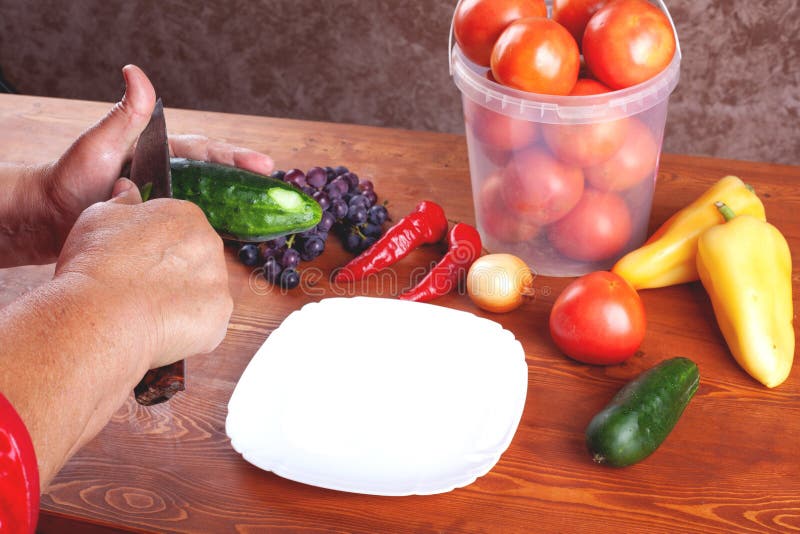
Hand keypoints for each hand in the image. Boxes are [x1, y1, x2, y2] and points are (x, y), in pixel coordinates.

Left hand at [36, 64, 273, 260]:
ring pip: (212, 201)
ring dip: (240, 206)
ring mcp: (168, 201)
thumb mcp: (100, 144)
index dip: (235, 157)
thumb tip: (137, 74)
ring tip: (270, 213)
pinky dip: (218, 229)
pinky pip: (196, 225)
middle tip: (278, 189)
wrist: (51, 218)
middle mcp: (171, 177)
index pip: (206, 152)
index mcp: (162, 154)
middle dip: (249, 182)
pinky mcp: (162, 225)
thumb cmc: (71, 178)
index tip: (262, 164)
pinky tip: (237, 240)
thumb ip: (125, 115)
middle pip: (219, 177)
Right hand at [54, 178, 232, 368]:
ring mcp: (219, 283)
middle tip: (140, 287)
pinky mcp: (219, 317)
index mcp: (186, 215)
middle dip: (172, 272)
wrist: (99, 314)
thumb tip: (128, 188)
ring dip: (181, 301)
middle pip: (195, 259)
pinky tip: (159, 328)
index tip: (136, 260)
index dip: (154, 247)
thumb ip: (121, 202)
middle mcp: (211, 245)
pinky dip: (186, 329)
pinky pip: (205, 323)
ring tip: (147, 310)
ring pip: (202, 292)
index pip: (178, 227)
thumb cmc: (95, 264)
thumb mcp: (98, 217)